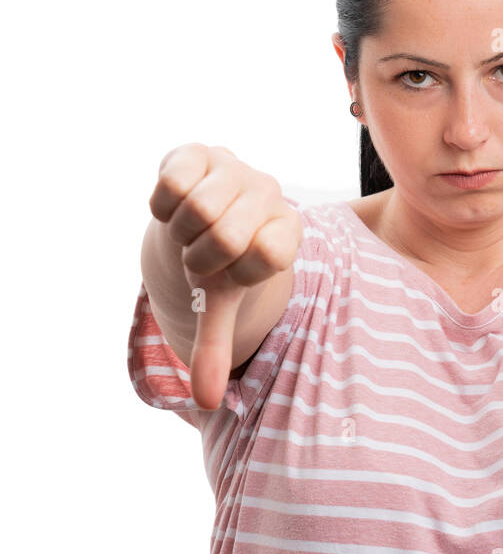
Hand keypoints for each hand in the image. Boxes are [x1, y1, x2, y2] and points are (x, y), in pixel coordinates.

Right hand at [148, 143, 300, 409]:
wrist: (197, 217)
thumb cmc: (218, 264)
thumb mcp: (220, 304)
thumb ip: (217, 345)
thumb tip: (207, 402)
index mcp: (288, 231)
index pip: (267, 257)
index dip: (232, 273)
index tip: (225, 273)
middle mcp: (271, 194)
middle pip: (227, 234)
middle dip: (200, 255)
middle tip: (200, 254)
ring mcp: (238, 168)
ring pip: (199, 206)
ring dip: (181, 231)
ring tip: (189, 231)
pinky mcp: (200, 151)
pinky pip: (173, 181)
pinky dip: (163, 205)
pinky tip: (175, 206)